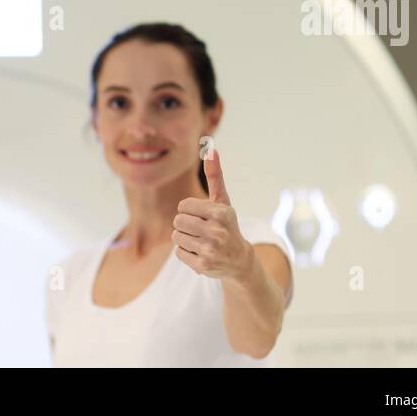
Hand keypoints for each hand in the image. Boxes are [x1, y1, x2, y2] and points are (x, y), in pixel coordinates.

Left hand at [172, 149, 254, 280]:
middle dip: (185, 224)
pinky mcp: (203, 265)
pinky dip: (186, 252)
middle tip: (201, 230)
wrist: (239, 261)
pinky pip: (178, 253)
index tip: (202, 216)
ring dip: (185, 238)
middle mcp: (217, 232)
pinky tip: (200, 253)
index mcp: (221, 213)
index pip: (183, 205)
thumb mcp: (223, 201)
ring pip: (176, 237)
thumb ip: (215, 176)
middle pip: (178, 221)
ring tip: (201, 241)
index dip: (189, 210)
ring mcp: (210, 250)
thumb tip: (211, 150)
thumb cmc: (227, 225)